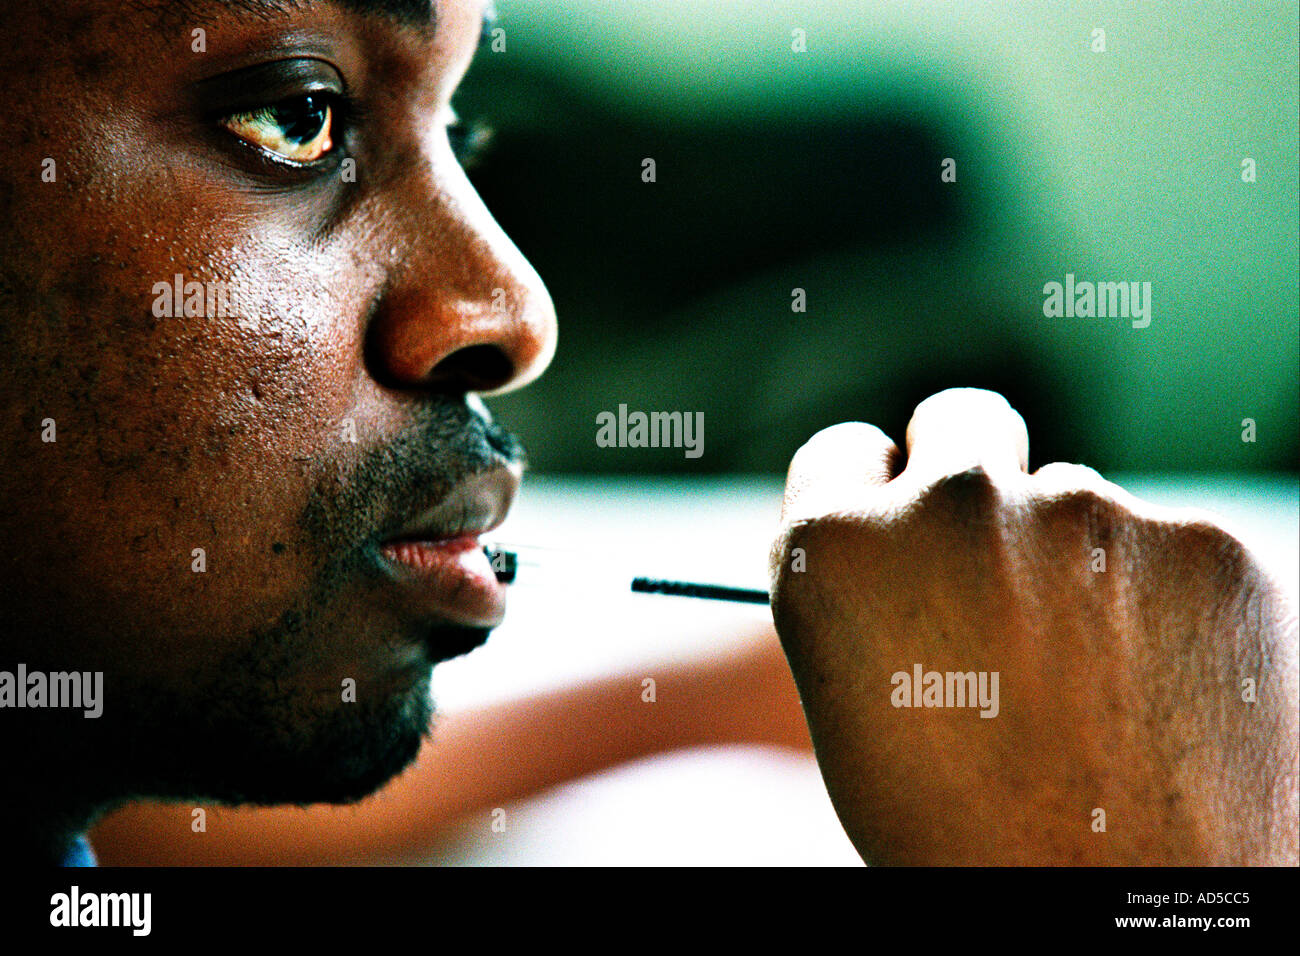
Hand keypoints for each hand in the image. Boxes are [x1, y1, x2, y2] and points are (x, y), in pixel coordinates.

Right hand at [769, 388, 1297, 864]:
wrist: (1112, 919)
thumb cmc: (961, 840)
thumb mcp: (860, 711)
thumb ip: (872, 598)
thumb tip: (909, 545)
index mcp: (840, 548)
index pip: (841, 452)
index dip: (870, 491)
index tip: (898, 518)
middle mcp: (955, 503)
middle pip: (961, 420)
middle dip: (971, 471)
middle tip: (996, 558)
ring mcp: (1087, 513)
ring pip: (1075, 500)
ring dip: (1074, 560)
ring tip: (1091, 683)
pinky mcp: (1202, 545)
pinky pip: (1165, 549)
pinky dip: (1162, 601)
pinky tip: (1160, 688)